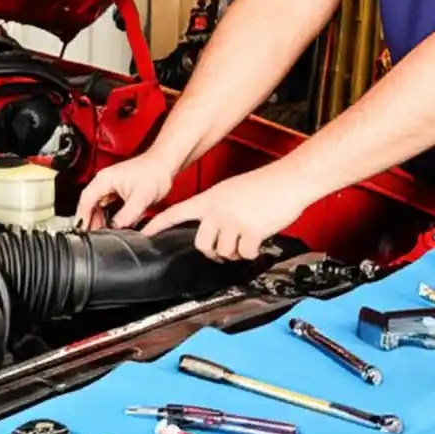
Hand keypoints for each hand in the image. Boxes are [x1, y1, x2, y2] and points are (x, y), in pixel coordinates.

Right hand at [75, 152, 178, 230]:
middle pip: (88, 205)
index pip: (85, 200)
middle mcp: (104, 181)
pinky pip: (106, 206)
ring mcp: (109, 186)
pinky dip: (106, 216)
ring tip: (101, 233)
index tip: (82, 231)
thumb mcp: (141, 198)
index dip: (82, 217)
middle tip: (93, 236)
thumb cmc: (154, 172)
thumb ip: (127, 215)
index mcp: (104, 179)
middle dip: (89, 221)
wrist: (165, 164)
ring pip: (97, 206)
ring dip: (98, 220)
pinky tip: (111, 225)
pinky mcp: (116, 190)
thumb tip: (116, 228)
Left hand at [140, 167, 314, 260]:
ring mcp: (233, 221)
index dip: (157, 224)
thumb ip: (217, 207)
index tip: (144, 233)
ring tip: (246, 239)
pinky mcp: (250, 231)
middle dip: (213, 252)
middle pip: (201, 244)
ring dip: (236, 252)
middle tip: (225, 248)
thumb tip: (212, 224)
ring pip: (224, 252)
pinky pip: (244, 254)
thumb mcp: (231, 191)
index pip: (176, 212)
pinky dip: (252, 253)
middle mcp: (217, 210)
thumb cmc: (266, 185)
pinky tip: (257, 241)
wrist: (290, 179)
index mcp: (210, 199)